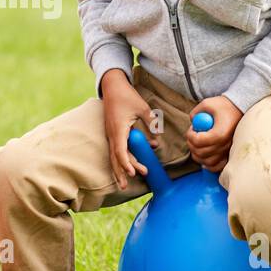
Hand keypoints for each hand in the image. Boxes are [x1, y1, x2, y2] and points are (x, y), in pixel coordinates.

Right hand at [100, 69, 160, 189]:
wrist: (111, 85)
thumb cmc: (126, 95)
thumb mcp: (142, 107)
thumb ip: (151, 122)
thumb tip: (159, 136)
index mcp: (118, 129)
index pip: (121, 151)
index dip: (127, 164)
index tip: (133, 173)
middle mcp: (112, 134)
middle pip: (116, 158)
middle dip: (124, 171)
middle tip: (133, 181)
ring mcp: (110, 134)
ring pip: (114, 157)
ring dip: (119, 170)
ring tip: (124, 185)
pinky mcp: (112, 133)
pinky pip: (115, 151)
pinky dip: (120, 161)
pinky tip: (127, 168)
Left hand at [187, 95, 242, 172]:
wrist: (240, 109)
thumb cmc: (224, 106)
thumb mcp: (207, 103)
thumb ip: (195, 113)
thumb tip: (192, 123)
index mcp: (220, 133)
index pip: (198, 141)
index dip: (190, 135)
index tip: (192, 128)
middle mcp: (226, 144)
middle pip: (201, 153)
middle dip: (192, 144)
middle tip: (193, 135)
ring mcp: (228, 151)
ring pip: (208, 162)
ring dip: (198, 155)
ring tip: (198, 145)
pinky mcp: (230, 155)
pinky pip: (217, 167)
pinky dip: (208, 164)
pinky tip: (205, 155)